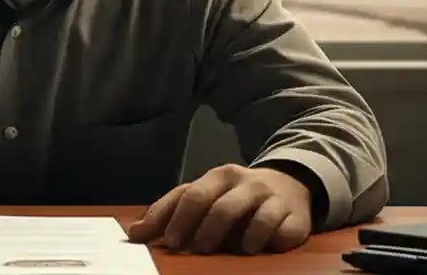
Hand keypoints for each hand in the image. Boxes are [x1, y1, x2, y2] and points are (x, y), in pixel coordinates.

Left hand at [126, 164, 312, 254]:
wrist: (290, 185)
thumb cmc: (236, 197)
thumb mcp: (206, 198)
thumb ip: (172, 213)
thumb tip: (134, 233)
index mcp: (216, 176)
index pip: (189, 194)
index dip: (175, 218)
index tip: (169, 242)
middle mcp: (242, 181)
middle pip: (215, 203)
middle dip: (201, 229)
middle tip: (193, 250)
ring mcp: (268, 195)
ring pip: (245, 211)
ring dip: (230, 234)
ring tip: (226, 250)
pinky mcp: (292, 213)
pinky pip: (277, 226)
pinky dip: (264, 238)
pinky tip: (255, 248)